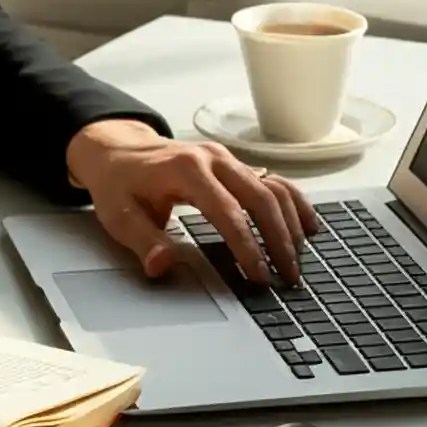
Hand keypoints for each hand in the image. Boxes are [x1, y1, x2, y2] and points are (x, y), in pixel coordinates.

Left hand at [66, 120, 317, 283]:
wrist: (118, 150)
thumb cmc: (119, 184)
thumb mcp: (119, 215)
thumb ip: (143, 241)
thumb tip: (163, 265)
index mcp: (186, 170)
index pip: (227, 213)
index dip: (247, 247)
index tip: (259, 276)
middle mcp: (213, 159)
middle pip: (260, 198)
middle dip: (279, 239)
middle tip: (287, 276)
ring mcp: (227, 159)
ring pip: (273, 187)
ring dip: (291, 223)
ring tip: (298, 259)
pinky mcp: (234, 164)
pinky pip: (273, 179)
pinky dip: (294, 202)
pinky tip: (308, 226)